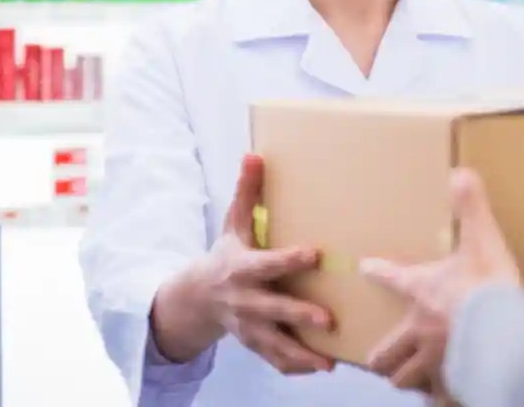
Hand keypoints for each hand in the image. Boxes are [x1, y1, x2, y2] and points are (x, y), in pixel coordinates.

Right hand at [151, 154, 335, 374]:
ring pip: (273, 344)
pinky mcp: (253, 344)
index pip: (267, 264)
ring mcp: (247, 326)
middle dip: (298, 316)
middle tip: (328, 320)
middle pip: (272, 309)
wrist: (195, 298)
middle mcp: (244, 300)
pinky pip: (273, 360)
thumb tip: (254, 154)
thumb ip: (247, 192)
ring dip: (300, 354)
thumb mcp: (232, 224)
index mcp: (241, 268)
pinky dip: (293, 367)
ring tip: (327, 363)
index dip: (289, 259)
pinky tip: (319, 368)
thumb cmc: (225, 255)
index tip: (314, 254)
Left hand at [360, 168, 520, 397]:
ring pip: (404, 379)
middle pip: (386, 352)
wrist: (505, 334)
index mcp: (423, 292)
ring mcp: (434, 362)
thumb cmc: (488, 287)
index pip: (391, 277)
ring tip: (405, 379)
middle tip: (378, 357)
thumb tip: (461, 173)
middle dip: (379, 356)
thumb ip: (471, 207)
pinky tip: (440, 397)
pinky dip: (438, 398)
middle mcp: (420, 331)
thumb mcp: (482, 240)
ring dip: (403, 379)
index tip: (366, 267)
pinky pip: (438, 398)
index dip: (378, 271)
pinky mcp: (452, 383)